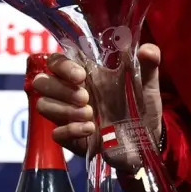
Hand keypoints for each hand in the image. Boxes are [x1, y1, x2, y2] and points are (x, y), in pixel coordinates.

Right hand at [32, 45, 163, 162]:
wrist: (146, 141)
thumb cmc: (141, 108)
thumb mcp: (148, 86)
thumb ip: (149, 65)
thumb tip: (148, 50)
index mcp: (84, 74)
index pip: (56, 61)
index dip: (61, 66)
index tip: (80, 75)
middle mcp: (70, 92)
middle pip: (41, 82)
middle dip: (60, 88)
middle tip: (85, 97)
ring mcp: (67, 115)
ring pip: (43, 105)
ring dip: (64, 109)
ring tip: (90, 115)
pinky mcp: (70, 137)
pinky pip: (56, 133)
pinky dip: (71, 130)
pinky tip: (91, 130)